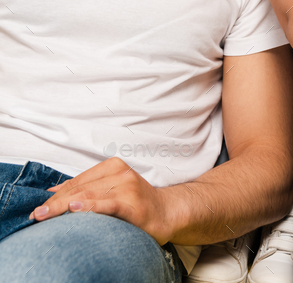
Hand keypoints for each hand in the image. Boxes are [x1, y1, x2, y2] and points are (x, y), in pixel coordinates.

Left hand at [28, 157, 174, 244]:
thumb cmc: (136, 203)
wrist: (167, 212)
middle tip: (36, 215)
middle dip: (55, 203)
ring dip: (64, 206)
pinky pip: (108, 204)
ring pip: (89, 195)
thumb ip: (86, 189)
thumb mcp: (111, 190)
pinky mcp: (133, 203)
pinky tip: (75, 208)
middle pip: (80, 188)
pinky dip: (90, 206)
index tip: (38, 208)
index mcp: (113, 166)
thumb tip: (53, 193)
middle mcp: (120, 173)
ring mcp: (127, 187)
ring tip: (46, 215)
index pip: (77, 181)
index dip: (55, 195)